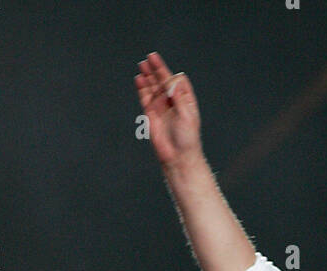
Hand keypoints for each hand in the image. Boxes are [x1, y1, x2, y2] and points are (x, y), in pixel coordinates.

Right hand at [135, 51, 201, 168]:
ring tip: (143, 64)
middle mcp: (172, 101)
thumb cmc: (187, 139)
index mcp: (185, 101)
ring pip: (153, 86)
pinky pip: (145, 97)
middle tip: (151, 57)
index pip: (178, 82)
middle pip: (163, 81)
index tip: (169, 75)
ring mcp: (161, 106)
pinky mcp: (151, 113)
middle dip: (157, 69)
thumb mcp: (187, 116)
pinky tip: (139, 78)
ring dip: (148, 75)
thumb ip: (179, 97)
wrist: (178, 157)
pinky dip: (142, 87)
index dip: (172, 75)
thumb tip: (173, 79)